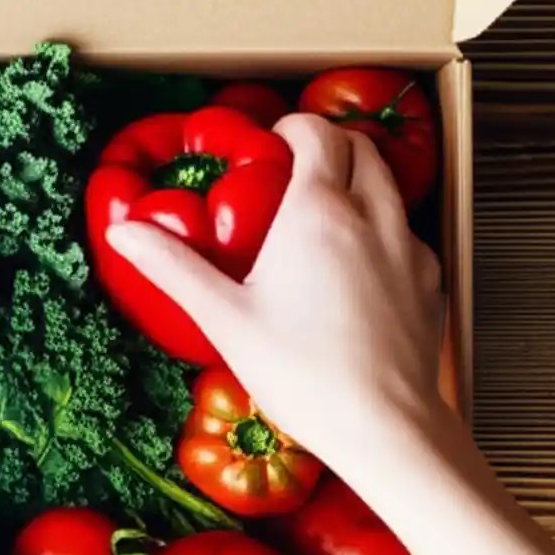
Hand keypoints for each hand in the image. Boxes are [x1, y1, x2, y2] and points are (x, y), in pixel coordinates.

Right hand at [107, 114, 442, 472]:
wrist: (384, 427)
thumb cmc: (299, 373)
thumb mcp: (224, 318)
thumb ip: (173, 267)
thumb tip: (123, 232)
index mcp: (318, 211)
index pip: (315, 131)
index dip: (291, 128)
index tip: (269, 146)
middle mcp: (372, 215)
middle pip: (359, 146)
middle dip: (328, 145)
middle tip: (293, 173)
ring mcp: (409, 247)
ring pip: (391, 185)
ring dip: (359, 181)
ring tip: (324, 218)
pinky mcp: (431, 280)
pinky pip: (408, 232)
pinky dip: (384, 228)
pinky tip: (358, 269)